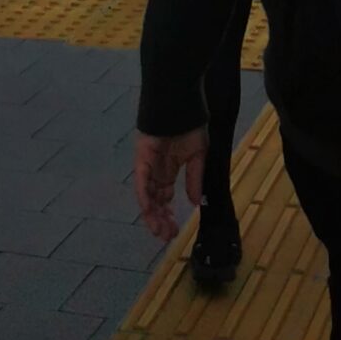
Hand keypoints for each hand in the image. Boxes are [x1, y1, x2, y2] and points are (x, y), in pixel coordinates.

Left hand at [134, 126, 206, 240]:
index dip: (168, 215)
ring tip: (161, 231)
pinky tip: (151, 211)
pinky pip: (141, 182)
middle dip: (160, 220)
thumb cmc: (190, 124)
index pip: (164, 198)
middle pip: (154, 201)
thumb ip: (195, 178)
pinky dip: (145, 197)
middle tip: (168, 236)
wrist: (181, 103)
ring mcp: (147, 166)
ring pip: (147, 196)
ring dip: (152, 215)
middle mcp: (156, 171)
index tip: (175, 231)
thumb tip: (195, 202)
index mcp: (168, 170)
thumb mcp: (199, 154)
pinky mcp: (142, 159)